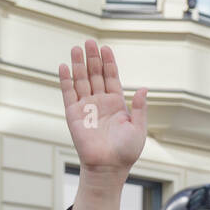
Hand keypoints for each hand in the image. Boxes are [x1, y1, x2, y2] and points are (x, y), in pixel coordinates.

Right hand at [58, 41, 146, 181]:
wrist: (109, 167)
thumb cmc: (126, 152)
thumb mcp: (138, 127)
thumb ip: (139, 108)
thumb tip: (144, 89)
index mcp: (116, 104)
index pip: (111, 78)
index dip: (108, 63)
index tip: (106, 48)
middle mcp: (100, 103)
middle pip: (95, 75)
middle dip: (92, 58)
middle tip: (89, 42)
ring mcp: (86, 107)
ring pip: (81, 80)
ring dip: (78, 64)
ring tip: (77, 48)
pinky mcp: (73, 114)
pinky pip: (68, 94)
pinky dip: (66, 80)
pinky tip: (65, 66)